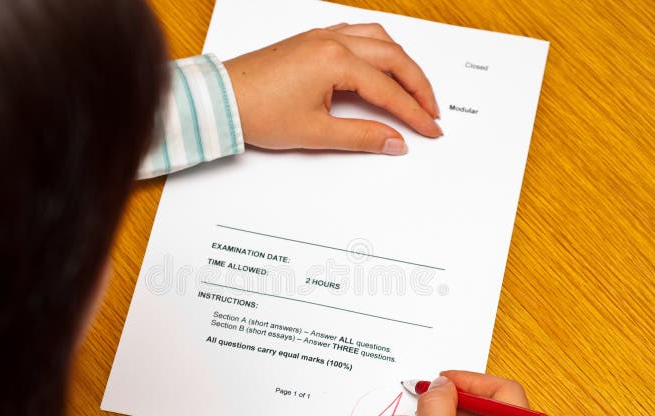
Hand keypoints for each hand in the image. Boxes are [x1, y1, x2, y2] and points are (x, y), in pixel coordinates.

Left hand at [223, 23, 441, 154]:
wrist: (222, 99)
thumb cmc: (258, 112)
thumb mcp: (316, 133)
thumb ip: (362, 137)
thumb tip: (394, 142)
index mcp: (336, 61)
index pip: (389, 89)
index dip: (414, 113)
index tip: (430, 129)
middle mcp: (332, 41)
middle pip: (394, 58)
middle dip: (418, 86)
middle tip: (432, 112)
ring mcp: (322, 37)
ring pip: (379, 39)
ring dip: (402, 62)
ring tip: (413, 88)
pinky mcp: (312, 40)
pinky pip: (358, 34)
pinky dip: (379, 49)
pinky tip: (381, 66)